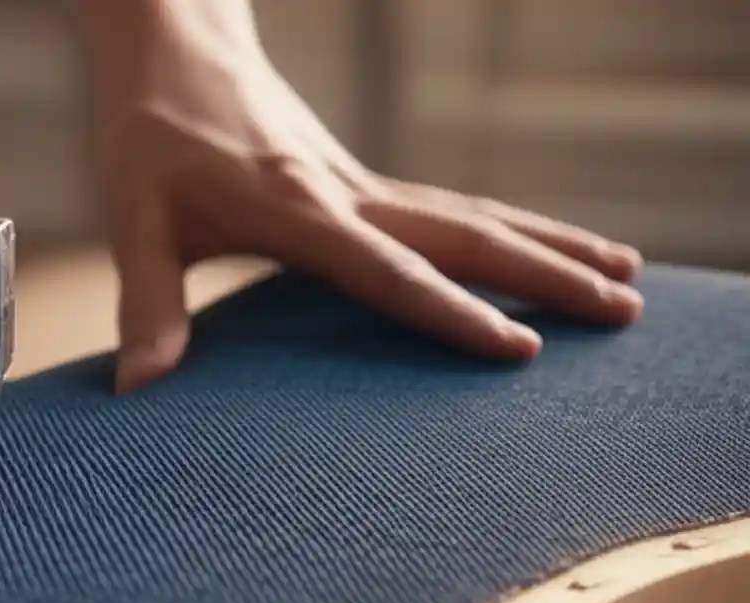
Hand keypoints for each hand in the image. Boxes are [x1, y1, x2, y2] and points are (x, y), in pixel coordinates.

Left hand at [86, 2, 642, 393]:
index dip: (450, 311)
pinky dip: (508, 231)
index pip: (386, 269)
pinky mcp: (360, 183)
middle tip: (624, 309)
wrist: (176, 55)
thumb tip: (136, 390)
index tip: (517, 348)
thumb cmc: (153, 137)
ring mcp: (360, 184)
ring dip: (548, 243)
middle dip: (545, 273)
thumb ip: (147, 303)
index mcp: (294, 209)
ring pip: (473, 214)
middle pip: (463, 233)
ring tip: (624, 275)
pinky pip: (450, 210)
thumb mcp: (135, 219)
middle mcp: (344, 194)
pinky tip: (540, 249)